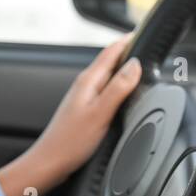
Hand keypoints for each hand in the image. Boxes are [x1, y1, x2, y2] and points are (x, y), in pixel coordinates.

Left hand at [0, 35, 142, 195]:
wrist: (50, 162)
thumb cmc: (70, 142)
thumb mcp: (100, 112)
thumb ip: (119, 87)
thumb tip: (134, 65)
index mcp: (88, 81)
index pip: (111, 52)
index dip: (128, 40)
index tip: (142, 32)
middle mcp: (84, 86)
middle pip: (110, 61)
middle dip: (127, 52)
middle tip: (146, 47)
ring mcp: (83, 98)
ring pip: (107, 76)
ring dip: (122, 69)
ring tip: (138, 66)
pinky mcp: (84, 111)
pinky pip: (104, 91)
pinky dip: (117, 87)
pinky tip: (122, 95)